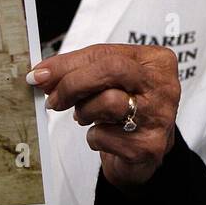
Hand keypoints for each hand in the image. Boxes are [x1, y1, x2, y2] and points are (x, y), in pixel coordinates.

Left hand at [29, 44, 180, 189]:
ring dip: (85, 112)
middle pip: (112, 70)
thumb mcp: (109, 81)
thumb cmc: (127, 109)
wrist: (145, 152)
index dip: (67, 63)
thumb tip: (42, 74)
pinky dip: (95, 138)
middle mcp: (164, 85)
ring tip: (85, 116)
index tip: (40, 74)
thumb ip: (80, 71)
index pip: (106, 52)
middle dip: (73, 83)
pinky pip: (106, 136)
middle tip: (54, 98)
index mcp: (157, 61)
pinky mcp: (150, 146)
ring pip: (108, 102)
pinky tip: (104, 137)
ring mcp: (160, 116)